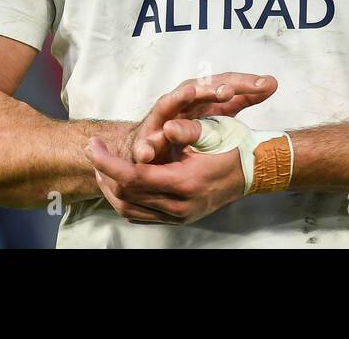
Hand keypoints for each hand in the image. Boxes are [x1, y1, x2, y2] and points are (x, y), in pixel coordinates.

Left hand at [86, 73, 279, 224]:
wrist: (254, 170)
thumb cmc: (233, 145)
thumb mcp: (215, 130)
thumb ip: (188, 130)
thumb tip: (165, 128)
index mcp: (186, 182)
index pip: (134, 177)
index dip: (108, 162)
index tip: (93, 146)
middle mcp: (181, 205)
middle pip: (126, 196)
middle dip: (103, 173)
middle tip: (95, 151)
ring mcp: (180, 216)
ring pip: (129, 209)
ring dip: (110, 188)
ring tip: (102, 165)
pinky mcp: (179, 219)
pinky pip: (141, 215)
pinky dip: (124, 199)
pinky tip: (120, 181)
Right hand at [122, 73, 277, 164]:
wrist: (149, 146)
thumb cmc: (186, 126)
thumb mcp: (217, 112)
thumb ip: (242, 98)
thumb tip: (272, 82)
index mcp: (201, 98)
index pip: (224, 84)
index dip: (244, 84)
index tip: (267, 86)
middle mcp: (180, 102)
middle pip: (197, 88)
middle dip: (211, 88)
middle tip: (228, 90)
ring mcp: (160, 120)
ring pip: (168, 104)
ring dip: (179, 98)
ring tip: (191, 92)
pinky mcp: (144, 141)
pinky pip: (143, 143)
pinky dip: (145, 146)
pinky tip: (148, 151)